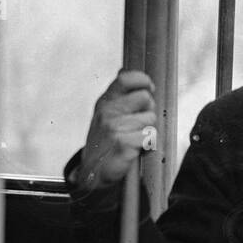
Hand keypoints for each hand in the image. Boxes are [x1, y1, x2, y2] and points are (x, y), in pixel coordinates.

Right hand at [75, 70, 156, 190]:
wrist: (92, 172)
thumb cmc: (105, 141)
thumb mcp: (105, 113)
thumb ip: (117, 94)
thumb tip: (123, 70)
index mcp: (105, 101)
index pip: (125, 79)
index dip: (143, 80)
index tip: (149, 88)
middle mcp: (108, 112)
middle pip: (145, 97)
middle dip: (148, 110)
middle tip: (138, 122)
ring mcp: (114, 127)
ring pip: (150, 119)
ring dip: (147, 130)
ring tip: (133, 139)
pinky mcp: (123, 143)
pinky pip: (150, 137)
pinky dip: (147, 145)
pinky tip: (135, 149)